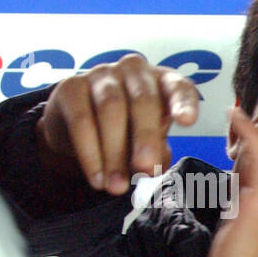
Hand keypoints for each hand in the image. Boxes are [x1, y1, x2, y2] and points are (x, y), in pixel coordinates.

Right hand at [35, 54, 199, 195]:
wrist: (79, 121)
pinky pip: (82, 120)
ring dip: (114, 153)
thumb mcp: (151, 140)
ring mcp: (101, 74)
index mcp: (164, 81)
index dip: (184, 104)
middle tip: (145, 169)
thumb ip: (157, 151)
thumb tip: (152, 169)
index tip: (186, 122)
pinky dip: (90, 154)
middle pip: (143, 100)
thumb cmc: (130, 129)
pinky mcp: (71, 86)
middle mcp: (134, 70)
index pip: (179, 88)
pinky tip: (97, 178)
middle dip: (145, 138)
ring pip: (110, 109)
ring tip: (117, 186)